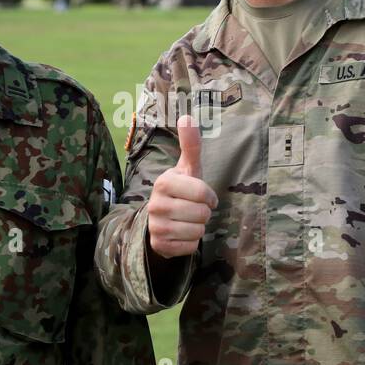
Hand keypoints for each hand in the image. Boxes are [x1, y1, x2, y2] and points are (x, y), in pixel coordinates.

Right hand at [146, 114, 216, 258]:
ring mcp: (155, 227)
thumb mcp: (187, 168)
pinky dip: (191, 242)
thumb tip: (186, 116)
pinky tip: (182, 233)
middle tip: (193, 209)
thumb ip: (190, 145)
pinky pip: (190, 247)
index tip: (204, 196)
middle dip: (204, 213)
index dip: (209, 196)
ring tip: (188, 220)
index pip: (202, 193)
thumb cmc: (182, 190)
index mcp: (163, 182)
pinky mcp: (159, 246)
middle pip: (202, 214)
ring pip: (198, 232)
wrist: (161, 219)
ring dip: (199, 227)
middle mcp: (155, 205)